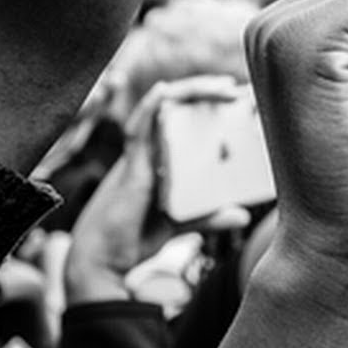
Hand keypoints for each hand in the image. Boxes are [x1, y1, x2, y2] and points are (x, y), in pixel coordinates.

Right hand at [65, 77, 250, 304]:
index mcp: (161, 157)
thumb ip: (209, 216)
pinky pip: (137, 129)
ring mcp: (138, 155)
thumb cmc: (134, 237)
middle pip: (177, 108)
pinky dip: (149, 107)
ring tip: (221, 86)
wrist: (104, 261)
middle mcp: (150, 150)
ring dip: (191, 93)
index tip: (238, 97)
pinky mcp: (129, 166)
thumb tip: (244, 216)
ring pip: (162, 110)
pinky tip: (164, 91)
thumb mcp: (180, 222)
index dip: (208, 103)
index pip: (185, 119)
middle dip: (206, 92)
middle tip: (237, 88)